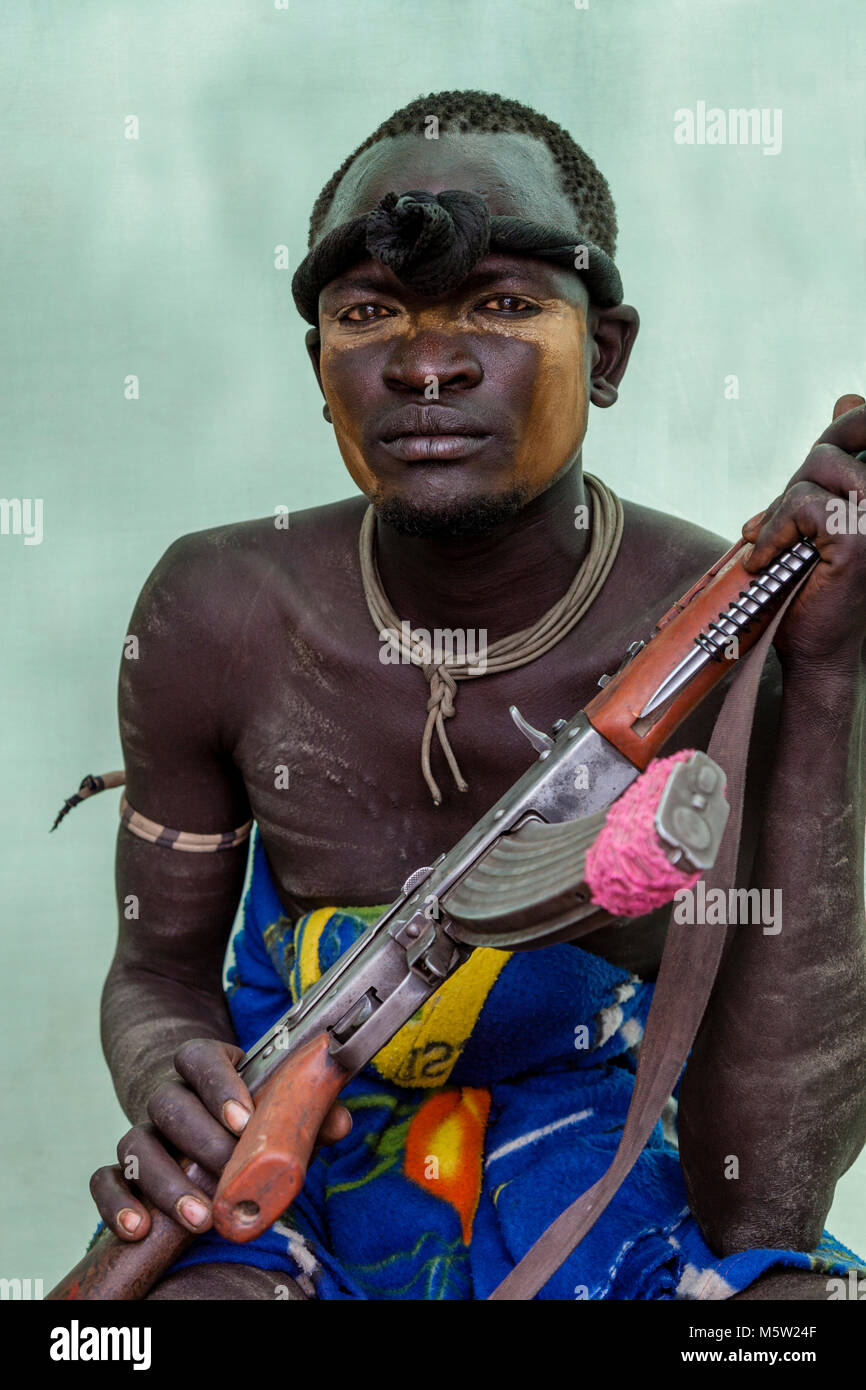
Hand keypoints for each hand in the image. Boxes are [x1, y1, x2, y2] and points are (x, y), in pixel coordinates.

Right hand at [89, 1037, 351, 1240]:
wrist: (188, 1096)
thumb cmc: (242, 1103)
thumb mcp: (270, 1096)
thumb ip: (304, 1108)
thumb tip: (339, 1122)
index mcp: (203, 1065)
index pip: (198, 1058)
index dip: (219, 1086)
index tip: (243, 1119)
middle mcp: (167, 1094)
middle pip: (168, 1106)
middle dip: (201, 1144)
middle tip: (229, 1177)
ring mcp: (142, 1129)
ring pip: (134, 1145)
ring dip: (165, 1184)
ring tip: (199, 1218)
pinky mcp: (123, 1165)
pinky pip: (104, 1179)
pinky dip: (116, 1204)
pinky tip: (139, 1229)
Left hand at [741, 394, 865, 669]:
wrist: (816, 651)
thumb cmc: (817, 586)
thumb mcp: (823, 515)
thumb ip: (834, 465)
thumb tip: (847, 396)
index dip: (843, 426)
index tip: (817, 459)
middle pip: (833, 445)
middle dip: (795, 480)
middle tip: (773, 522)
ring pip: (814, 472)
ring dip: (779, 512)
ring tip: (769, 546)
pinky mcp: (858, 538)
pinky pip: (801, 506)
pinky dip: (771, 533)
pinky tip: (763, 562)